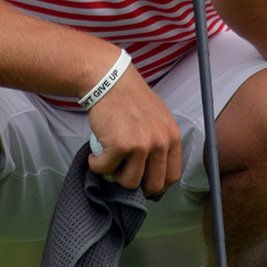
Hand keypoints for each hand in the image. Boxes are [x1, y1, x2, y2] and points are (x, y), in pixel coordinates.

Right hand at [86, 71, 183, 196]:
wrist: (110, 80)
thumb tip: (154, 170)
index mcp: (172, 137)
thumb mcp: (157, 119)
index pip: (172, 176)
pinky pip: (105, 169)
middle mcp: (160, 142)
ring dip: (115, 175)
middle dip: (135, 184)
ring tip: (108, 160)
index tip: (143, 183)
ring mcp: (141, 145)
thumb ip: (160, 141)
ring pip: (129, 182)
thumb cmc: (130, 98)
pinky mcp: (119, 145)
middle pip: (153, 185)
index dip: (156, 185)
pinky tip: (94, 155)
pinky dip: (96, 165)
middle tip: (122, 174)